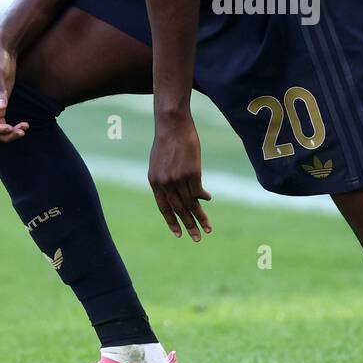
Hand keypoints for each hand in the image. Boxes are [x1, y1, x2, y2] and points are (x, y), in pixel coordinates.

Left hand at [149, 111, 211, 241]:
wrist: (172, 124)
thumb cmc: (167, 140)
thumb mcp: (160, 162)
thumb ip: (166, 179)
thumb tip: (179, 193)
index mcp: (154, 182)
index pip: (163, 208)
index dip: (171, 222)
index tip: (178, 234)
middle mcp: (165, 183)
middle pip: (178, 210)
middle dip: (188, 225)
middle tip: (197, 238)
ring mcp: (177, 179)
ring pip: (190, 204)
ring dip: (200, 217)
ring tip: (208, 228)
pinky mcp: (191, 173)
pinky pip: (198, 191)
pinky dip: (203, 197)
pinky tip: (208, 200)